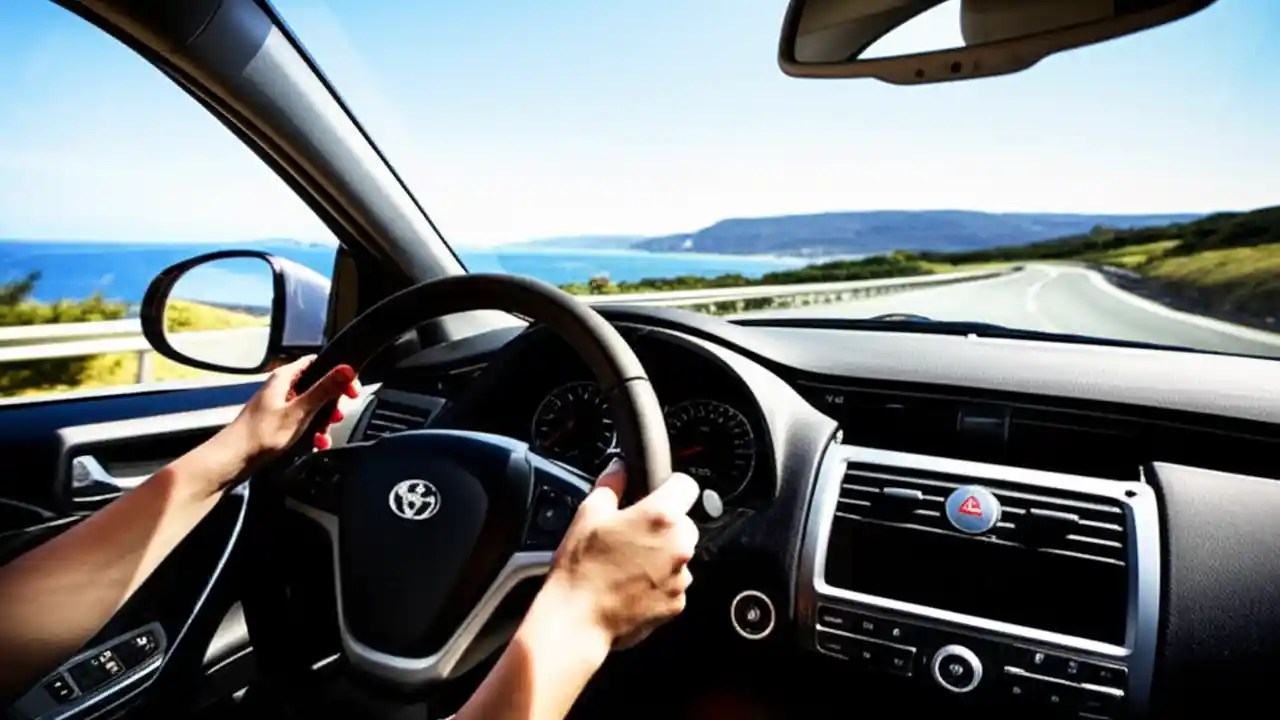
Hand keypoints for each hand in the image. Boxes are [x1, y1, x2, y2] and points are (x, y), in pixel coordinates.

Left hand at [227, 355, 357, 463]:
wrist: (233, 458)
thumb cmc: (261, 434)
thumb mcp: (299, 411)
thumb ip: (324, 390)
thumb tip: (346, 369)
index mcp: (284, 378)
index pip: (318, 364)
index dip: (337, 374)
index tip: (350, 389)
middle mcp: (282, 388)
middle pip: (318, 387)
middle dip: (332, 403)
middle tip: (337, 416)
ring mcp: (279, 405)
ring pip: (312, 407)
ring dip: (323, 421)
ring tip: (325, 434)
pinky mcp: (277, 421)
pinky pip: (302, 421)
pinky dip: (312, 431)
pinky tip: (316, 443)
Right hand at [542, 459, 699, 649]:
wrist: (577, 619)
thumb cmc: (581, 568)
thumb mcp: (588, 514)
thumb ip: (611, 484)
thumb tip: (619, 469)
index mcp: (661, 516)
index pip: (686, 485)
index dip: (670, 485)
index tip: (659, 492)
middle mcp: (679, 545)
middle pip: (685, 522)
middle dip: (664, 525)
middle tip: (633, 533)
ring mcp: (681, 576)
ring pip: (680, 554)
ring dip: (663, 554)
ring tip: (629, 563)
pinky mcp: (677, 602)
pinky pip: (675, 582)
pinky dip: (660, 581)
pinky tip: (632, 584)